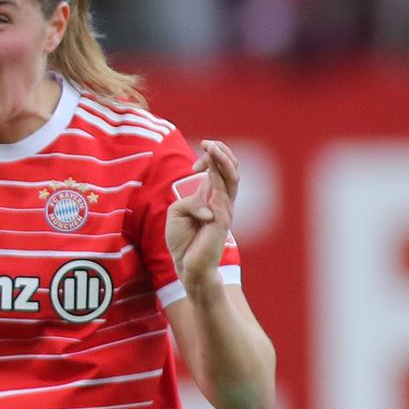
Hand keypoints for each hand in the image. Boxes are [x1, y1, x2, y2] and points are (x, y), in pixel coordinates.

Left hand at [165, 139, 240, 286]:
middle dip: (222, 154)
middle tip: (209, 143)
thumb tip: (206, 198)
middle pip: (231, 172)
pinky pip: (222, 197)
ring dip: (221, 162)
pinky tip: (209, 170)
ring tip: (212, 148)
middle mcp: (222, 202)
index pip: (220, 171)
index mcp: (213, 197)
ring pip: (230, 181)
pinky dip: (216, 181)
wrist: (186, 265)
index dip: (210, 159)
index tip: (195, 162)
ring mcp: (224, 211)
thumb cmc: (183, 239)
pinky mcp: (221, 222)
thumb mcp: (178, 212)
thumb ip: (190, 200)